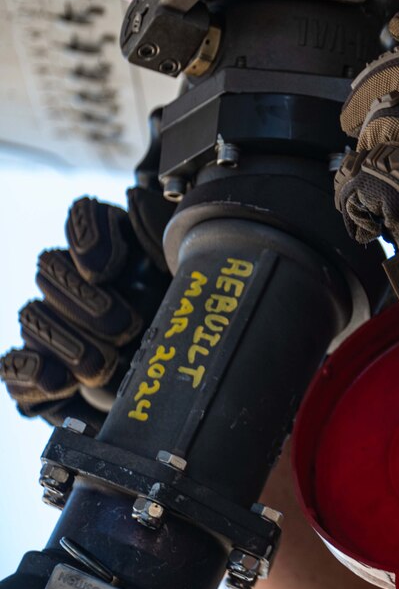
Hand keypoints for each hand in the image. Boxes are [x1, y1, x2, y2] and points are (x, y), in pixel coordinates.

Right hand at [0, 189, 172, 428]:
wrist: (188, 390)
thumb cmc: (190, 321)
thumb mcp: (190, 274)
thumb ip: (164, 232)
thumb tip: (133, 199)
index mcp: (120, 249)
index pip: (83, 218)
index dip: (87, 238)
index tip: (106, 269)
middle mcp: (78, 281)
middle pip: (50, 267)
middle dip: (86, 301)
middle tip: (127, 328)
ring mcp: (55, 325)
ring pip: (33, 316)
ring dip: (69, 342)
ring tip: (108, 366)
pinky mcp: (43, 372)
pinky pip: (14, 367)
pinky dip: (31, 373)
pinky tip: (59, 381)